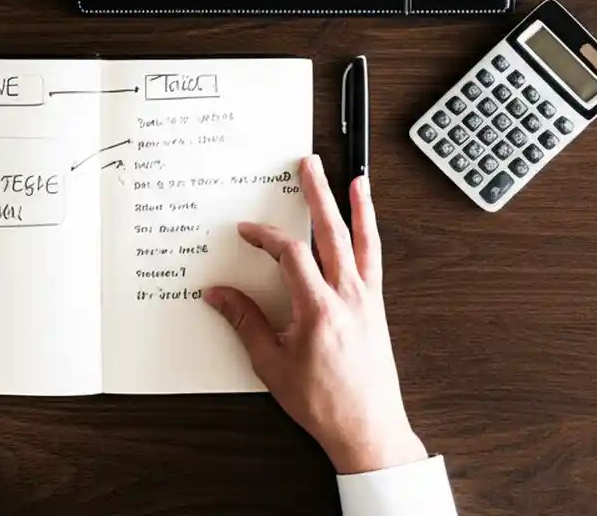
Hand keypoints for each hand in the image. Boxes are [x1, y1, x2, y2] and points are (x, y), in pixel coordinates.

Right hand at [204, 155, 426, 474]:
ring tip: (352, 179)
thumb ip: (246, 322)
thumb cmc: (323, 403)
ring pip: (361, 241)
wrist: (367, 429)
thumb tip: (220, 295)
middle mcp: (349, 297)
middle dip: (317, 194)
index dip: (265, 236)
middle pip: (331, 232)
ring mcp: (368, 300)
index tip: (246, 232)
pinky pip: (375, 259)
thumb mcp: (271, 364)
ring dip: (355, 207)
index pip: (290, 254)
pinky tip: (367, 223)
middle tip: (307, 166)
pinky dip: (371, 235)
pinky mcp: (377, 308)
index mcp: (319, 309)